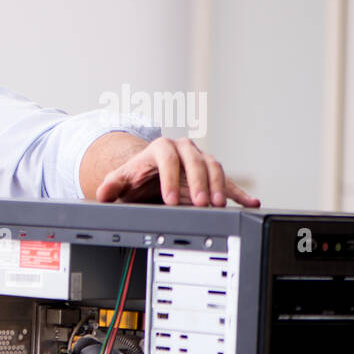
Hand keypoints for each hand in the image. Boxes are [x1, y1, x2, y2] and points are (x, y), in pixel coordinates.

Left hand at [95, 137, 259, 206]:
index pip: (168, 160)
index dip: (170, 179)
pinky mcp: (212, 172)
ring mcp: (200, 159)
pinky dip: (239, 192)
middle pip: (195, 163)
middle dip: (199, 184)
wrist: (149, 173)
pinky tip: (250, 202)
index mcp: (161, 148)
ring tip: (220, 205)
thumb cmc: (136, 176)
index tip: (170, 200)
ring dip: (219, 186)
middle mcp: (184, 149)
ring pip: (214, 168)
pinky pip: (228, 181)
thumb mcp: (121, 180)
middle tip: (201, 204)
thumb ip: (111, 185)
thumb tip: (102, 192)